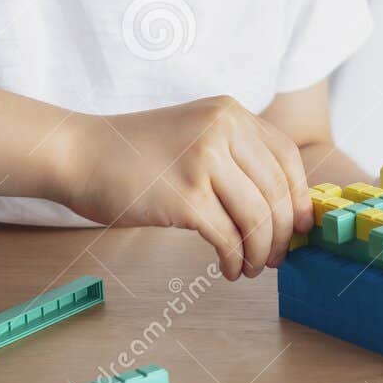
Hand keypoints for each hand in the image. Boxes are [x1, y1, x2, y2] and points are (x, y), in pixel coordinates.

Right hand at [62, 96, 311, 280]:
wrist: (81, 153)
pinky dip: (234, 260)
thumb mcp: (195, 133)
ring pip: (258, 218)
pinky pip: (228, 238)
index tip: (300, 227)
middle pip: (277, 192)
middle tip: (277, 257)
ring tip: (250, 267)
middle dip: (284, 233)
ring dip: (260, 252)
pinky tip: (228, 269)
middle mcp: (222, 130)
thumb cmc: (135, 152)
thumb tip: (280, 205)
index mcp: (229, 112)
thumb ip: (234, 154)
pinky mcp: (184, 197)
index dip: (300, 197)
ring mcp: (203, 161)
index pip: (287, 157)